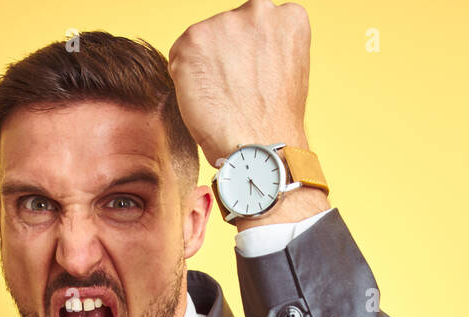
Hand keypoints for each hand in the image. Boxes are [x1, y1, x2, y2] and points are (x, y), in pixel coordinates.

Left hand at [167, 0, 312, 166]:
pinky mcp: (194, 39)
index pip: (256, 26)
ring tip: (222, 99)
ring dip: (205, 68)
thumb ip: (266, 48)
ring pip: (203, 43)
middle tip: (236, 92)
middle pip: (228, 29)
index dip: (251, 56)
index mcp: (289, 17)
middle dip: (226, 56)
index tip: (254, 80)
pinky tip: (205, 101)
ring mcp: (225, 23)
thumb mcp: (286, 71)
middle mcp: (259, 10)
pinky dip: (185, 79)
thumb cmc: (274, 124)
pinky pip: (179, 56)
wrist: (260, 150)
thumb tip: (240, 48)